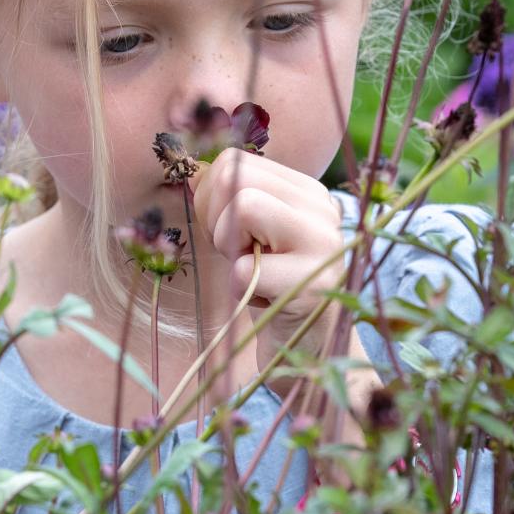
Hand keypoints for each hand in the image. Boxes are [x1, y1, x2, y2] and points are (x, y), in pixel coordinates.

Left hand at [192, 147, 350, 370]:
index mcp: (308, 192)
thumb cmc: (274, 290)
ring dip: (228, 247)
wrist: (311, 350)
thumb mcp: (252, 237)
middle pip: (236, 178)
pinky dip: (238, 287)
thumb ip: (228, 201)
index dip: (211, 196)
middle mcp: (323, 209)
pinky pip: (242, 269)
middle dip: (214, 218)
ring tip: (252, 272)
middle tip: (234, 253)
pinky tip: (263, 299)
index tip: (224, 232)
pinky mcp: (311, 285)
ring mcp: (323, 245)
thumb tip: (190, 170)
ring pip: (243, 207)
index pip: (237, 162)